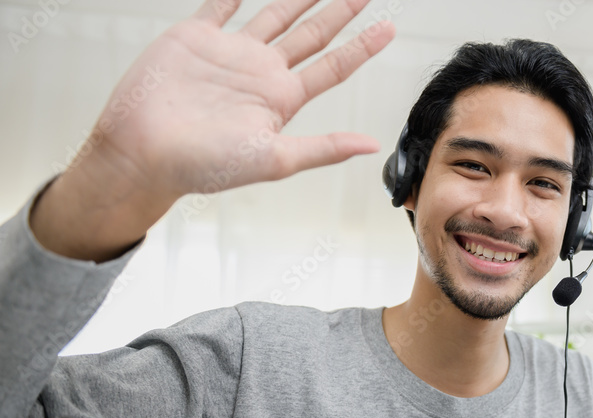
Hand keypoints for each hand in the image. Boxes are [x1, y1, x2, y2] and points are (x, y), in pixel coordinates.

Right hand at [30, 0, 393, 260]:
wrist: (143, 153)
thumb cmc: (204, 166)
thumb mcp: (274, 159)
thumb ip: (324, 148)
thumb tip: (370, 145)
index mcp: (282, 99)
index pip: (333, 67)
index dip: (362, 46)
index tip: (388, 28)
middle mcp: (261, 73)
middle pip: (311, 35)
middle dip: (339, 12)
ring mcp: (230, 53)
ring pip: (274, 15)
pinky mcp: (195, 38)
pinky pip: (221, 4)